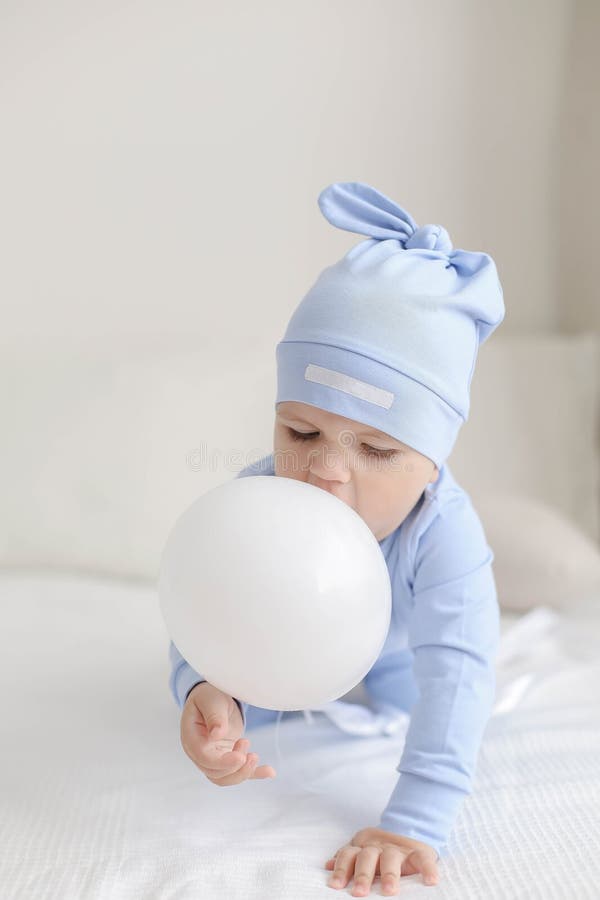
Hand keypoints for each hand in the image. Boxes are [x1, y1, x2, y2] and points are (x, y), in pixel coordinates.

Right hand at [180, 682, 276, 784]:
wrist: (214, 697)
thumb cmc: (209, 697)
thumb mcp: (212, 701)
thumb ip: (214, 717)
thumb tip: (217, 734)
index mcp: (192, 738)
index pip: (204, 758)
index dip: (222, 762)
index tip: (240, 757)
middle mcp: (200, 753)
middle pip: (215, 773)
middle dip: (235, 767)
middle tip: (248, 747)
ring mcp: (213, 757)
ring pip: (226, 778)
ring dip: (243, 773)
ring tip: (255, 756)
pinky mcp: (227, 758)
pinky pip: (239, 771)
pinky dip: (255, 774)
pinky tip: (270, 772)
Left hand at [324, 826, 438, 894]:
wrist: (409, 829)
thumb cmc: (381, 851)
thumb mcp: (363, 851)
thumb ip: (348, 859)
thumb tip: (327, 866)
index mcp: (364, 848)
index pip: (349, 855)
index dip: (342, 870)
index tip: (335, 886)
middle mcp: (379, 847)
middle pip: (368, 857)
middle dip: (363, 875)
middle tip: (359, 893)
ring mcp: (399, 849)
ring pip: (391, 858)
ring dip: (389, 874)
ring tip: (389, 890)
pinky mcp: (419, 852)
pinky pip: (424, 859)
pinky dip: (428, 869)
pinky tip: (431, 880)